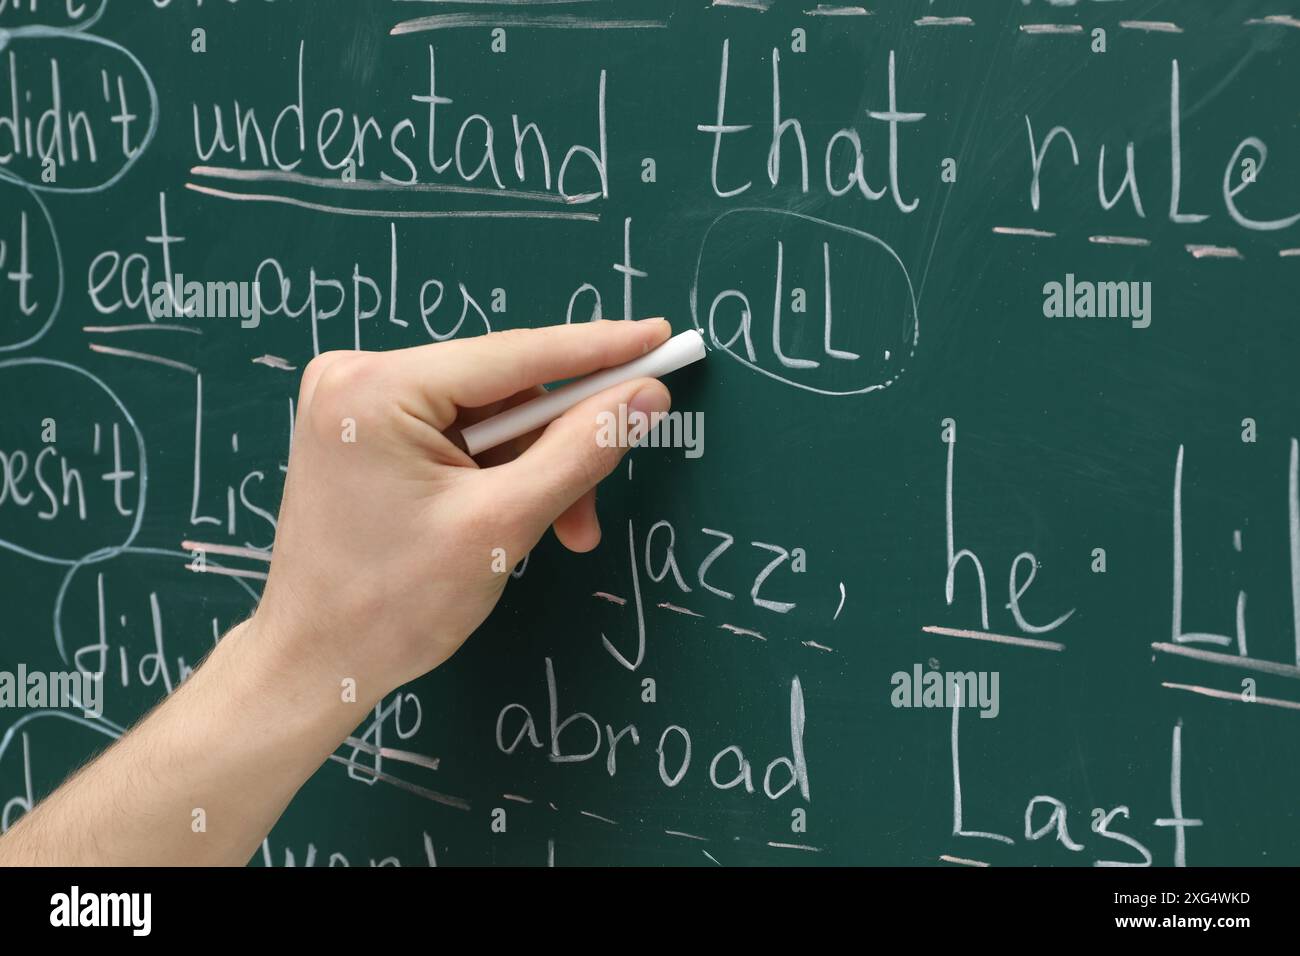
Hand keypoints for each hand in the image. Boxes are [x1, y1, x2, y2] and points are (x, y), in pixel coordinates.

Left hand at [254, 319, 672, 703]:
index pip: (514, 354)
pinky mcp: (364, 432)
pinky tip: (510, 520)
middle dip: (557, 449)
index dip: (597, 350)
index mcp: (377, 387)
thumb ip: (580, 452)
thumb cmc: (392, 606)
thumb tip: (645, 397)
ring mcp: (358, 404)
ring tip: (558, 532)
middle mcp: (358, 377)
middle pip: (503, 390)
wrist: (314, 664)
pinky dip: (498, 475)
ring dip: (532, 472)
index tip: (659, 337)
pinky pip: (459, 434)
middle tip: (592, 511)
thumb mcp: (502, 525)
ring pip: (488, 418)